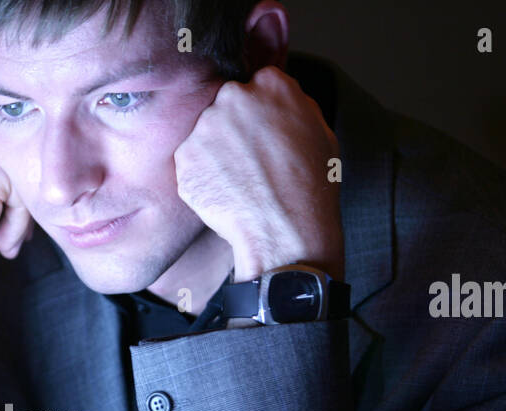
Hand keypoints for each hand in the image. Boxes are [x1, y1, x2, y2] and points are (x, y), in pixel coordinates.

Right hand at [0, 85, 33, 347]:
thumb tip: (36, 127)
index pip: (12, 127)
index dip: (10, 167)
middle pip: (23, 146)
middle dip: (20, 187)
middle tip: (5, 223)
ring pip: (28, 169)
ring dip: (22, 209)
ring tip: (5, 235)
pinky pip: (29, 193)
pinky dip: (20, 224)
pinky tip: (2, 244)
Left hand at [173, 67, 343, 281]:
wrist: (285, 230)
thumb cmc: (310, 187)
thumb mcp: (321, 131)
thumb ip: (294, 105)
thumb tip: (276, 100)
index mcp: (271, 84)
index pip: (256, 86)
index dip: (259, 113)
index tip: (262, 134)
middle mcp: (233, 97)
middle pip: (226, 105)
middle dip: (234, 129)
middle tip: (250, 162)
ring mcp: (205, 126)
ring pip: (206, 134)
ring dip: (216, 153)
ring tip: (239, 182)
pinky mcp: (185, 156)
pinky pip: (191, 162)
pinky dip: (203, 177)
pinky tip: (225, 193)